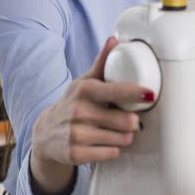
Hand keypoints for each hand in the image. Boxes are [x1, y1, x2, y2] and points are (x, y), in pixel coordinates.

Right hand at [29, 37, 153, 194]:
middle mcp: (79, 112)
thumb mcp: (84, 82)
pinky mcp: (76, 154)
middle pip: (127, 121)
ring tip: (114, 130)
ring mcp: (76, 134)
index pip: (115, 91)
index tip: (149, 94)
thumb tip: (114, 40)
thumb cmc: (73, 104)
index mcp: (85, 91)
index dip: (134, 93)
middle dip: (133, 122)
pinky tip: (103, 142)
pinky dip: (113, 149)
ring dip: (125, 136)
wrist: (45, 134)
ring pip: (122, 138)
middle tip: (128, 119)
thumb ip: (102, 63)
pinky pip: (112, 153)